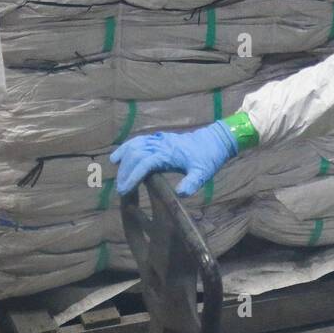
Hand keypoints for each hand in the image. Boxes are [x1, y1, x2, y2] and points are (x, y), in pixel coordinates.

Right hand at [111, 121, 238, 196]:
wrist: (215, 140)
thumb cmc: (208, 158)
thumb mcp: (203, 173)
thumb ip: (192, 183)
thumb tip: (181, 194)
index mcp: (168, 153)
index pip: (144, 163)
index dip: (132, 176)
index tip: (124, 190)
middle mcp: (160, 144)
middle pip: (135, 155)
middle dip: (125, 171)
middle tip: (121, 190)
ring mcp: (159, 139)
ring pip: (134, 146)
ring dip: (124, 160)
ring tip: (119, 177)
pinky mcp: (159, 138)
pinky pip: (138, 141)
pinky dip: (126, 148)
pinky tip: (119, 157)